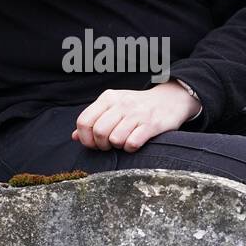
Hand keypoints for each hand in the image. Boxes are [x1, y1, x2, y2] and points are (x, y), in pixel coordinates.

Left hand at [71, 82, 200, 151]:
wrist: (171, 99)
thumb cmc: (137, 106)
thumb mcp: (114, 107)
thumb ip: (94, 120)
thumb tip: (75, 136)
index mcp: (108, 98)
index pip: (84, 121)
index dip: (85, 138)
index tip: (93, 143)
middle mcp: (121, 104)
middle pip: (99, 132)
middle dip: (101, 145)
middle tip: (109, 145)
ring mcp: (137, 114)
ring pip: (115, 139)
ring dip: (117, 146)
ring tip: (123, 141)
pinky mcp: (152, 124)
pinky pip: (132, 143)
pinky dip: (130, 148)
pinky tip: (134, 143)